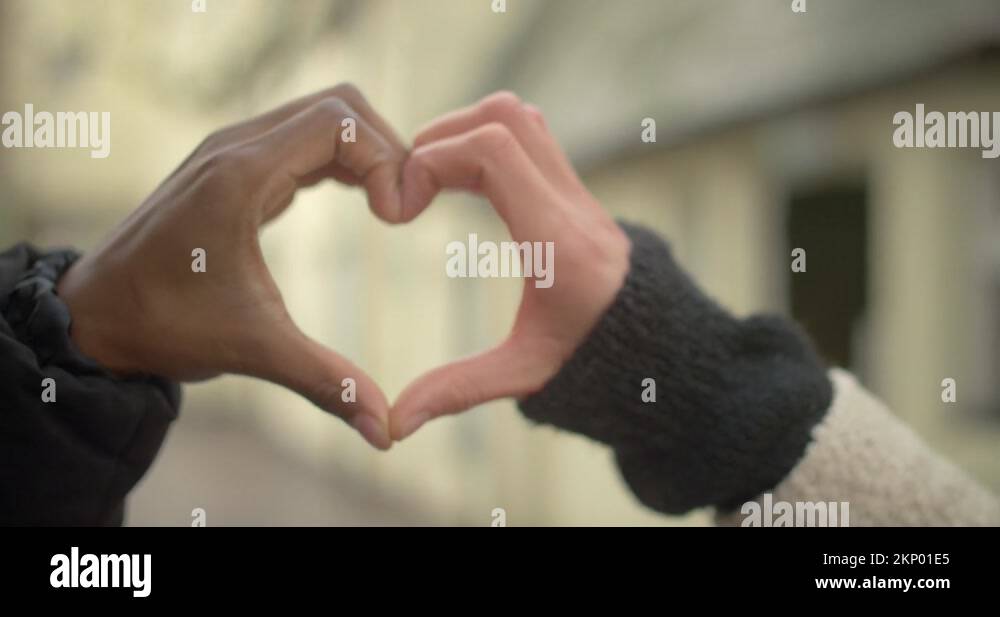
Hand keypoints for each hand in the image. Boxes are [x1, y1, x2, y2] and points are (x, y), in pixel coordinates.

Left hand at [56, 84, 405, 448]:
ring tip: (391, 207)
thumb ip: (325, 382)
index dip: (386, 160)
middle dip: (386, 149)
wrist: (97, 316)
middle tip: (404, 209)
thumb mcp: (253, 350)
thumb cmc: (165, 326)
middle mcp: (237, 148)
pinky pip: (304, 138)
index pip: (339, 121)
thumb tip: (386, 430)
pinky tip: (361, 201)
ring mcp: (234, 152)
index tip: (399, 219)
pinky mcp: (236, 167)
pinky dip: (343, 159)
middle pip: (339, 105)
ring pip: (323, 115)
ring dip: (366, 152)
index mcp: (241, 175)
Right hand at [390, 92, 630, 439]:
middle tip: (408, 185)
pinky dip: (486, 143)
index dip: (433, 160)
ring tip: (428, 178)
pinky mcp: (577, 191)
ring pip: (521, 117)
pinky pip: (530, 137)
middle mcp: (574, 205)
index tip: (403, 207)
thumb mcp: (525, 376)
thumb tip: (395, 426)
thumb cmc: (595, 364)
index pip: (494, 151)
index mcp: (559, 241)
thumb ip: (459, 392)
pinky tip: (459, 183)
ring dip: (465, 133)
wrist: (660, 349)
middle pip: (506, 118)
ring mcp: (580, 192)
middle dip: (442, 138)